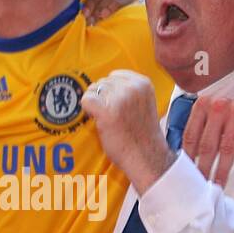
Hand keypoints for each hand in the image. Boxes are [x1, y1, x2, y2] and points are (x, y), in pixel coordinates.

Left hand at [81, 70, 173, 192]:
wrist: (147, 157)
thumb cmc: (142, 134)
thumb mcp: (143, 103)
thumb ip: (129, 91)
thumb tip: (104, 85)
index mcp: (143, 83)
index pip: (116, 75)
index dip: (111, 90)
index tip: (116, 105)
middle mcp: (132, 87)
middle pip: (103, 82)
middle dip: (102, 97)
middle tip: (111, 115)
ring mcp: (119, 98)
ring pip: (93, 90)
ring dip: (95, 104)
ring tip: (106, 119)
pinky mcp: (106, 111)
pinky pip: (86, 100)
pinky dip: (87, 110)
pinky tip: (97, 119)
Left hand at [184, 51, 233, 187]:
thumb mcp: (213, 98)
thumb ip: (202, 119)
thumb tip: (189, 148)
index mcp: (203, 104)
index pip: (190, 136)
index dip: (187, 158)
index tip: (185, 174)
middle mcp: (218, 106)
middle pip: (207, 146)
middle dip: (203, 169)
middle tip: (200, 187)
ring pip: (227, 148)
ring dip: (223, 170)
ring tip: (219, 185)